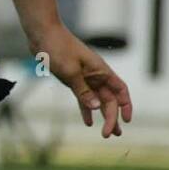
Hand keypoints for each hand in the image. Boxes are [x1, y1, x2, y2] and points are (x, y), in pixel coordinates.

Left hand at [34, 22, 132, 136]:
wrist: (42, 34)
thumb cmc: (58, 48)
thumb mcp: (70, 71)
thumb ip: (83, 90)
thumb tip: (96, 108)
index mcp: (101, 71)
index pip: (120, 90)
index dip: (126, 105)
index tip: (127, 120)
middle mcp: (96, 75)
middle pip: (109, 99)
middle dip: (112, 117)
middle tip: (110, 135)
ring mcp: (84, 77)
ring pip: (97, 100)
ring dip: (103, 116)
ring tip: (106, 133)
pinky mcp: (73, 79)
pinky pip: (83, 97)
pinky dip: (86, 109)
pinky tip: (88, 122)